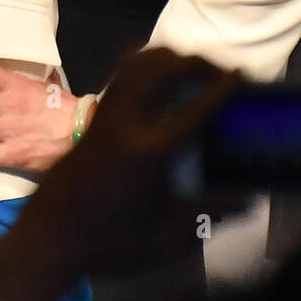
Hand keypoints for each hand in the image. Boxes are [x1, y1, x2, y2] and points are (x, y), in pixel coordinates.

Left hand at [0, 49, 243, 300]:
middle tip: (219, 71)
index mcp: (148, 153)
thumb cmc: (112, 242)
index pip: (193, 110)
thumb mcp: (167, 239)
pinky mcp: (93, 115)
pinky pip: (121, 74)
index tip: (240, 75)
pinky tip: (159, 74)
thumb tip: (248, 203)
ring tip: (193, 67)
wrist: (52, 237)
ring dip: (168, 57)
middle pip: (163, 70)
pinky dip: (144, 63)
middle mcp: (125, 123)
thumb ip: (209, 215)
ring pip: (137, 63)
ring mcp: (105, 114)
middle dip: (195, 63)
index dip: (220, 88)